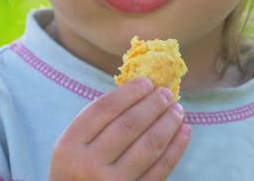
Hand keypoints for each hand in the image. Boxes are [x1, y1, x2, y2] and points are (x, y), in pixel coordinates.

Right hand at [48, 78, 191, 180]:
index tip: (147, 82)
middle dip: (152, 105)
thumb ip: (97, 124)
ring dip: (168, 123)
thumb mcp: (72, 148)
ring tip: (178, 110)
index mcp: (69, 146)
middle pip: (129, 125)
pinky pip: (160, 170)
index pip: (104, 109)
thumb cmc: (77, 172)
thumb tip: (140, 92)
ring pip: (149, 146)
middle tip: (167, 93)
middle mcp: (88, 165)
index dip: (129, 92)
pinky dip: (176, 148)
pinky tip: (184, 132)